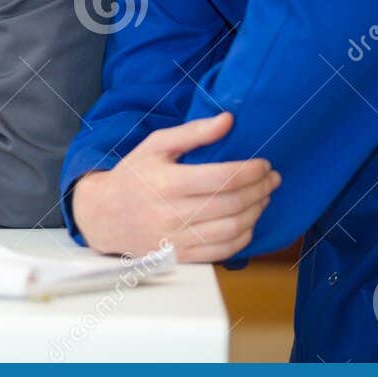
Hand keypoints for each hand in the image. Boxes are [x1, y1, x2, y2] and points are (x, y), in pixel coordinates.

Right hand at [71, 111, 280, 262]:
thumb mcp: (155, 145)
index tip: (264, 164)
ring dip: (257, 211)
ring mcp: (178, 238)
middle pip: (233, 204)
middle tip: (272, 179)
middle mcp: (172, 213)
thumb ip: (193, 132)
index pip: (222, 178)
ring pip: (233, 228)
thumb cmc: (134, 175)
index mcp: (167, 182)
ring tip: (263, 197)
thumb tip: (228, 120)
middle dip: (261, 189)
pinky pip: (225, 250)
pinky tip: (248, 220)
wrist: (105, 215)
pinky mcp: (182, 256)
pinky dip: (245, 235)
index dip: (251, 171)